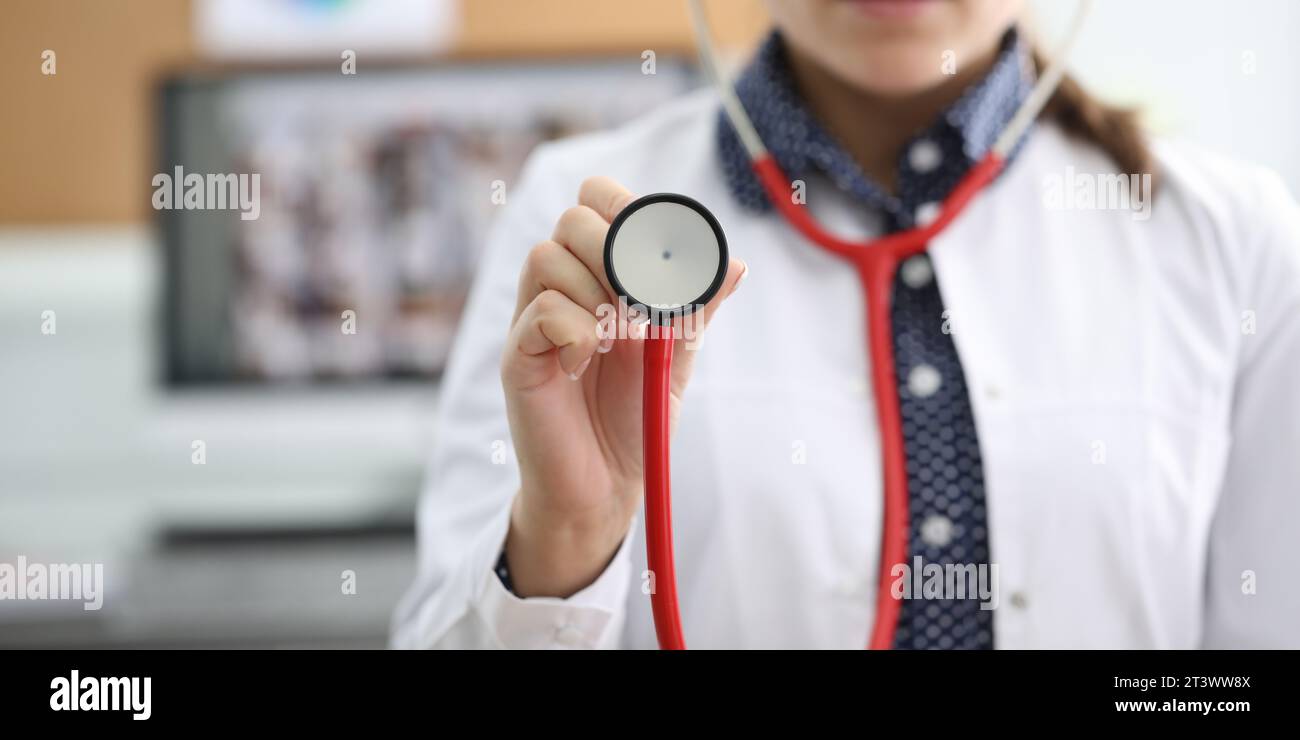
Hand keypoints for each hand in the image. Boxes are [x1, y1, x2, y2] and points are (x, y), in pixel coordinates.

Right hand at [500, 176, 746, 596]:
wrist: (606, 487)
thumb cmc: (635, 418)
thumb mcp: (678, 356)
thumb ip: (698, 309)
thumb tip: (735, 265)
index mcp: (599, 274)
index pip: (598, 200)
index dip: (629, 208)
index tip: (661, 250)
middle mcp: (562, 286)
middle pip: (573, 218)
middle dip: (617, 251)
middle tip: (641, 304)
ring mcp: (533, 318)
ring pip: (548, 255)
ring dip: (596, 292)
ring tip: (615, 340)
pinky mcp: (518, 355)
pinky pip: (541, 310)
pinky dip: (576, 333)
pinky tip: (583, 364)